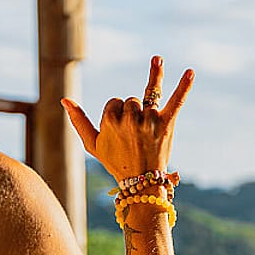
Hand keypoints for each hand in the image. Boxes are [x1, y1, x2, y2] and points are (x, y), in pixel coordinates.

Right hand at [61, 56, 192, 178]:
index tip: (119, 132)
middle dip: (132, 111)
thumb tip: (64, 99)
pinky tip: (191, 72)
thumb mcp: (92, 144)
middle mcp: (130, 120)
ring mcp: (150, 121)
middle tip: (135, 134)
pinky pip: (176, 100)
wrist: (141, 182)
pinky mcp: (166, 123)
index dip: (115, 114)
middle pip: (131, 99)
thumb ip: (79, 121)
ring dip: (148, 99)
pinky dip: (184, 86)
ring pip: (147, 95)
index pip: (114, 102)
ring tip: (153, 80)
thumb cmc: (115, 162)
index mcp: (111, 122)